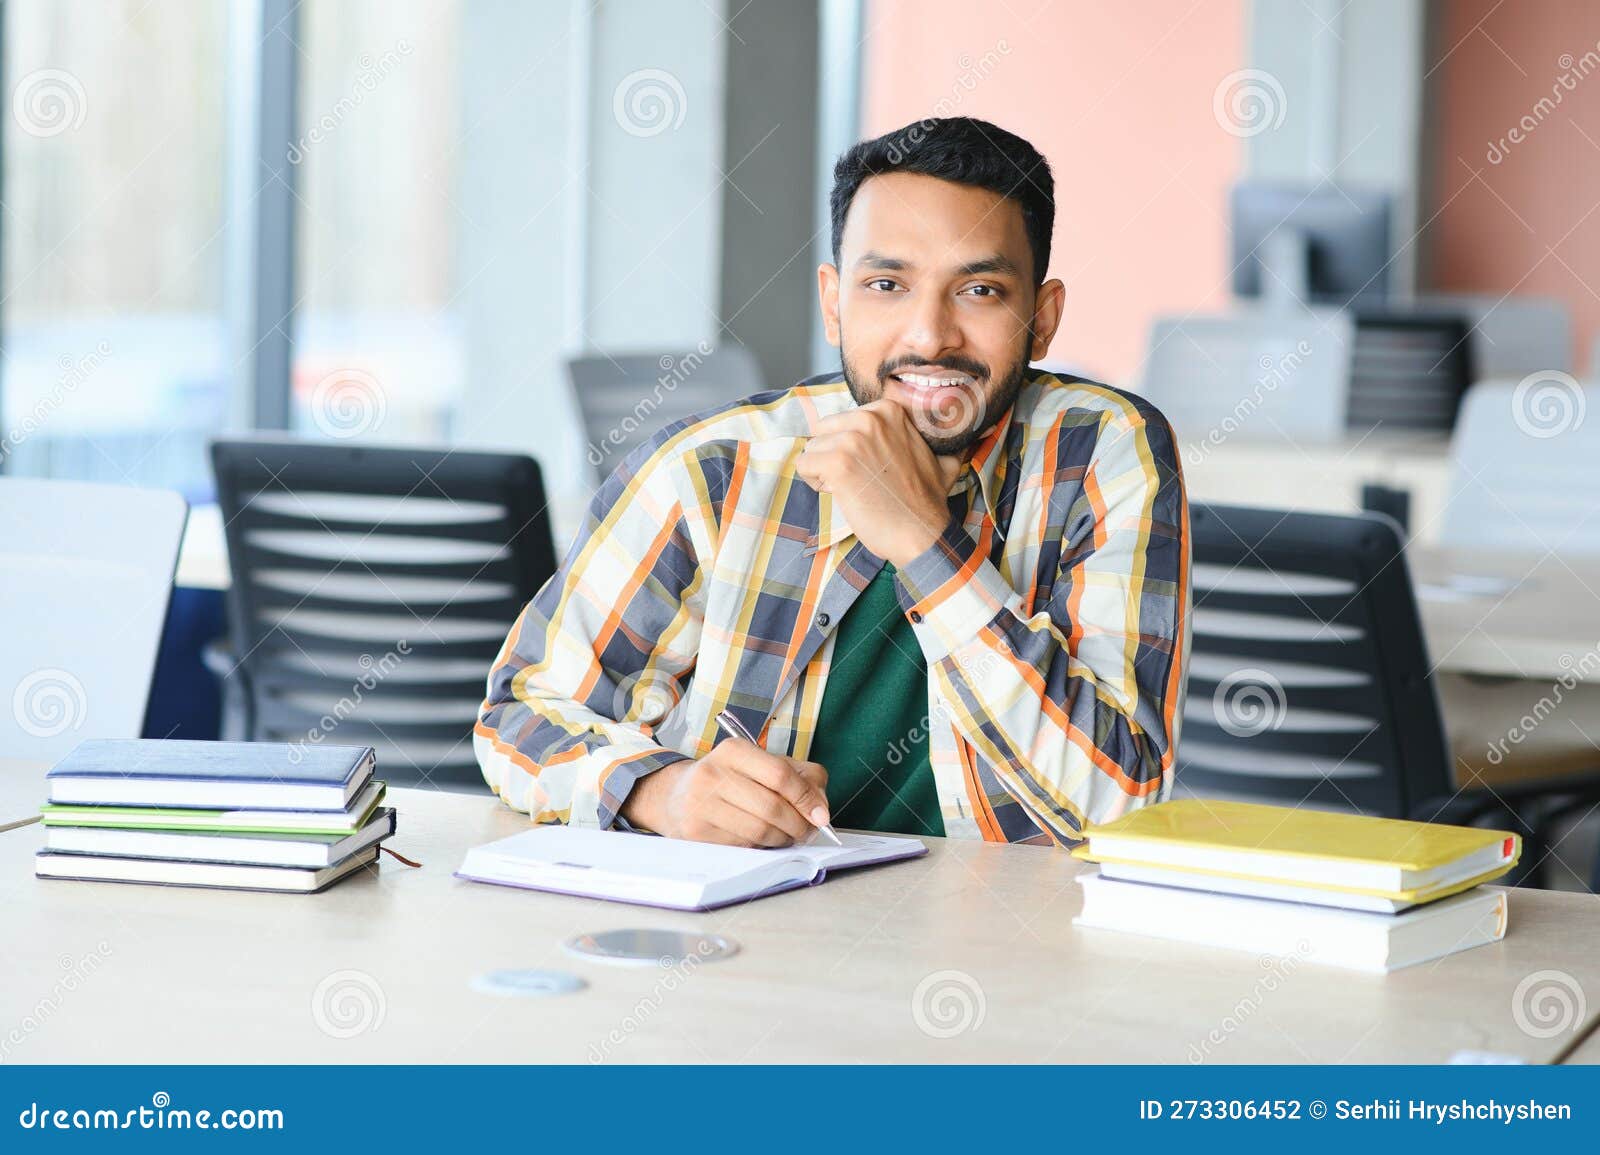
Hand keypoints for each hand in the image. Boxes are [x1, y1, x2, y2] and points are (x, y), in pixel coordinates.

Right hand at [619, 739, 830, 846]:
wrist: (676, 796)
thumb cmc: (730, 781)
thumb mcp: (762, 765)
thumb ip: (800, 777)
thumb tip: (821, 809)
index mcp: (733, 750)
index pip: (780, 775)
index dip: (806, 798)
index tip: (821, 816)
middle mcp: (713, 774)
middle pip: (772, 807)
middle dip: (798, 825)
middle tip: (807, 832)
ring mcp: (700, 804)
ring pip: (759, 831)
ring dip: (782, 839)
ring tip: (787, 836)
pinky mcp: (695, 833)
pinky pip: (743, 846)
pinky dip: (761, 848)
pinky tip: (762, 841)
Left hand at [796, 399, 962, 565]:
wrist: (921, 532)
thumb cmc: (926, 502)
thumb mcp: (942, 461)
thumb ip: (942, 443)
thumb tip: (979, 429)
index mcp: (889, 411)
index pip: (842, 420)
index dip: (850, 446)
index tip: (871, 467)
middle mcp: (869, 418)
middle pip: (823, 431)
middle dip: (832, 456)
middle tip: (858, 480)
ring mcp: (852, 439)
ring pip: (812, 450)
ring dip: (823, 473)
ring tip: (852, 489)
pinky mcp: (837, 462)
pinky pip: (804, 466)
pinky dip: (815, 484)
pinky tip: (842, 495)